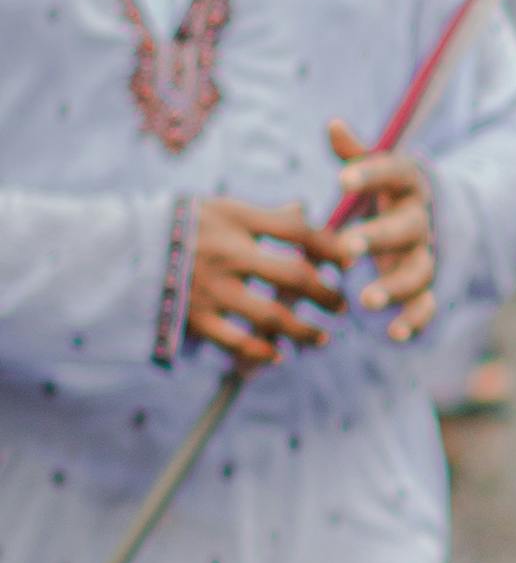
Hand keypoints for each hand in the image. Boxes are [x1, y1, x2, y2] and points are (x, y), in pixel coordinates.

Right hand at [184, 194, 348, 371]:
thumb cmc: (179, 227)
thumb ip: (260, 216)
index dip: (331, 246)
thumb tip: (302, 211)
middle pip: (293, 275)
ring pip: (273, 316)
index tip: (351, 260)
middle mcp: (226, 252)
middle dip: (326, 293)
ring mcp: (211, 287)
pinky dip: (262, 352)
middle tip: (341, 305)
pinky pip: (238, 342)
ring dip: (304, 331)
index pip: (296, 230)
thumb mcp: (216, 208)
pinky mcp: (194, 316)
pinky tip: (277, 355)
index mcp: (233, 218)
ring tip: (321, 338)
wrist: (117, 250)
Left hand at [322, 127, 437, 339]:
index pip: (395, 172)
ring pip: (419, 271)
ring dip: (395, 287)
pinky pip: (427, 305)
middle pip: (408, 228)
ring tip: (364, 301)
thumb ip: (355, 154)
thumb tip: (332, 124)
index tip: (340, 180)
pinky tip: (394, 334)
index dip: (371, 175)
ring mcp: (425, 255)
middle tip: (347, 247)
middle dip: (379, 238)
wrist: (428, 222)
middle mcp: (420, 221)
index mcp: (408, 186)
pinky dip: (415, 320)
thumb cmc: (385, 194)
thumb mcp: (373, 171)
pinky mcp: (425, 287)